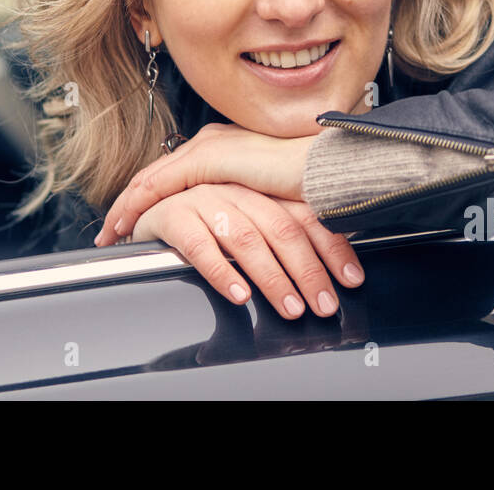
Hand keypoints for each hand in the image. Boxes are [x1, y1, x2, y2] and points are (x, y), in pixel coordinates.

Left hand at [94, 122, 315, 246]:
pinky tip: (126, 224)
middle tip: (111, 227)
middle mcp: (211, 140)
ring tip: (111, 231)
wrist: (326, 171)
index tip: (135, 216)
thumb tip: (238, 226)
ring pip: (152, 179)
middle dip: (130, 201)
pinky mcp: (208, 159)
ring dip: (127, 206)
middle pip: (158, 174)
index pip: (177, 172)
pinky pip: (160, 186)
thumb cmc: (308, 185)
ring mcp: (208, 147)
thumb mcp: (268, 196)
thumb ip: (246, 203)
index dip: (153, 194)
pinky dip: (138, 205)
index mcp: (226, 145)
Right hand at [130, 183, 363, 318]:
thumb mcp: (246, 218)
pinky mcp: (172, 214)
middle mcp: (233, 188)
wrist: (143, 205)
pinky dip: (223, 272)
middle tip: (323, 305)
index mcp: (257, 187)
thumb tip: (324, 270)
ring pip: (246, 238)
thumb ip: (279, 232)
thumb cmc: (200, 219)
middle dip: (307, 271)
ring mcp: (203, 198)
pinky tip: (239, 295)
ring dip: (272, 278)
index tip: (350, 281)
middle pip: (281, 228)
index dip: (331, 248)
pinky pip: (200, 246)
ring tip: (290, 307)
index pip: (303, 215)